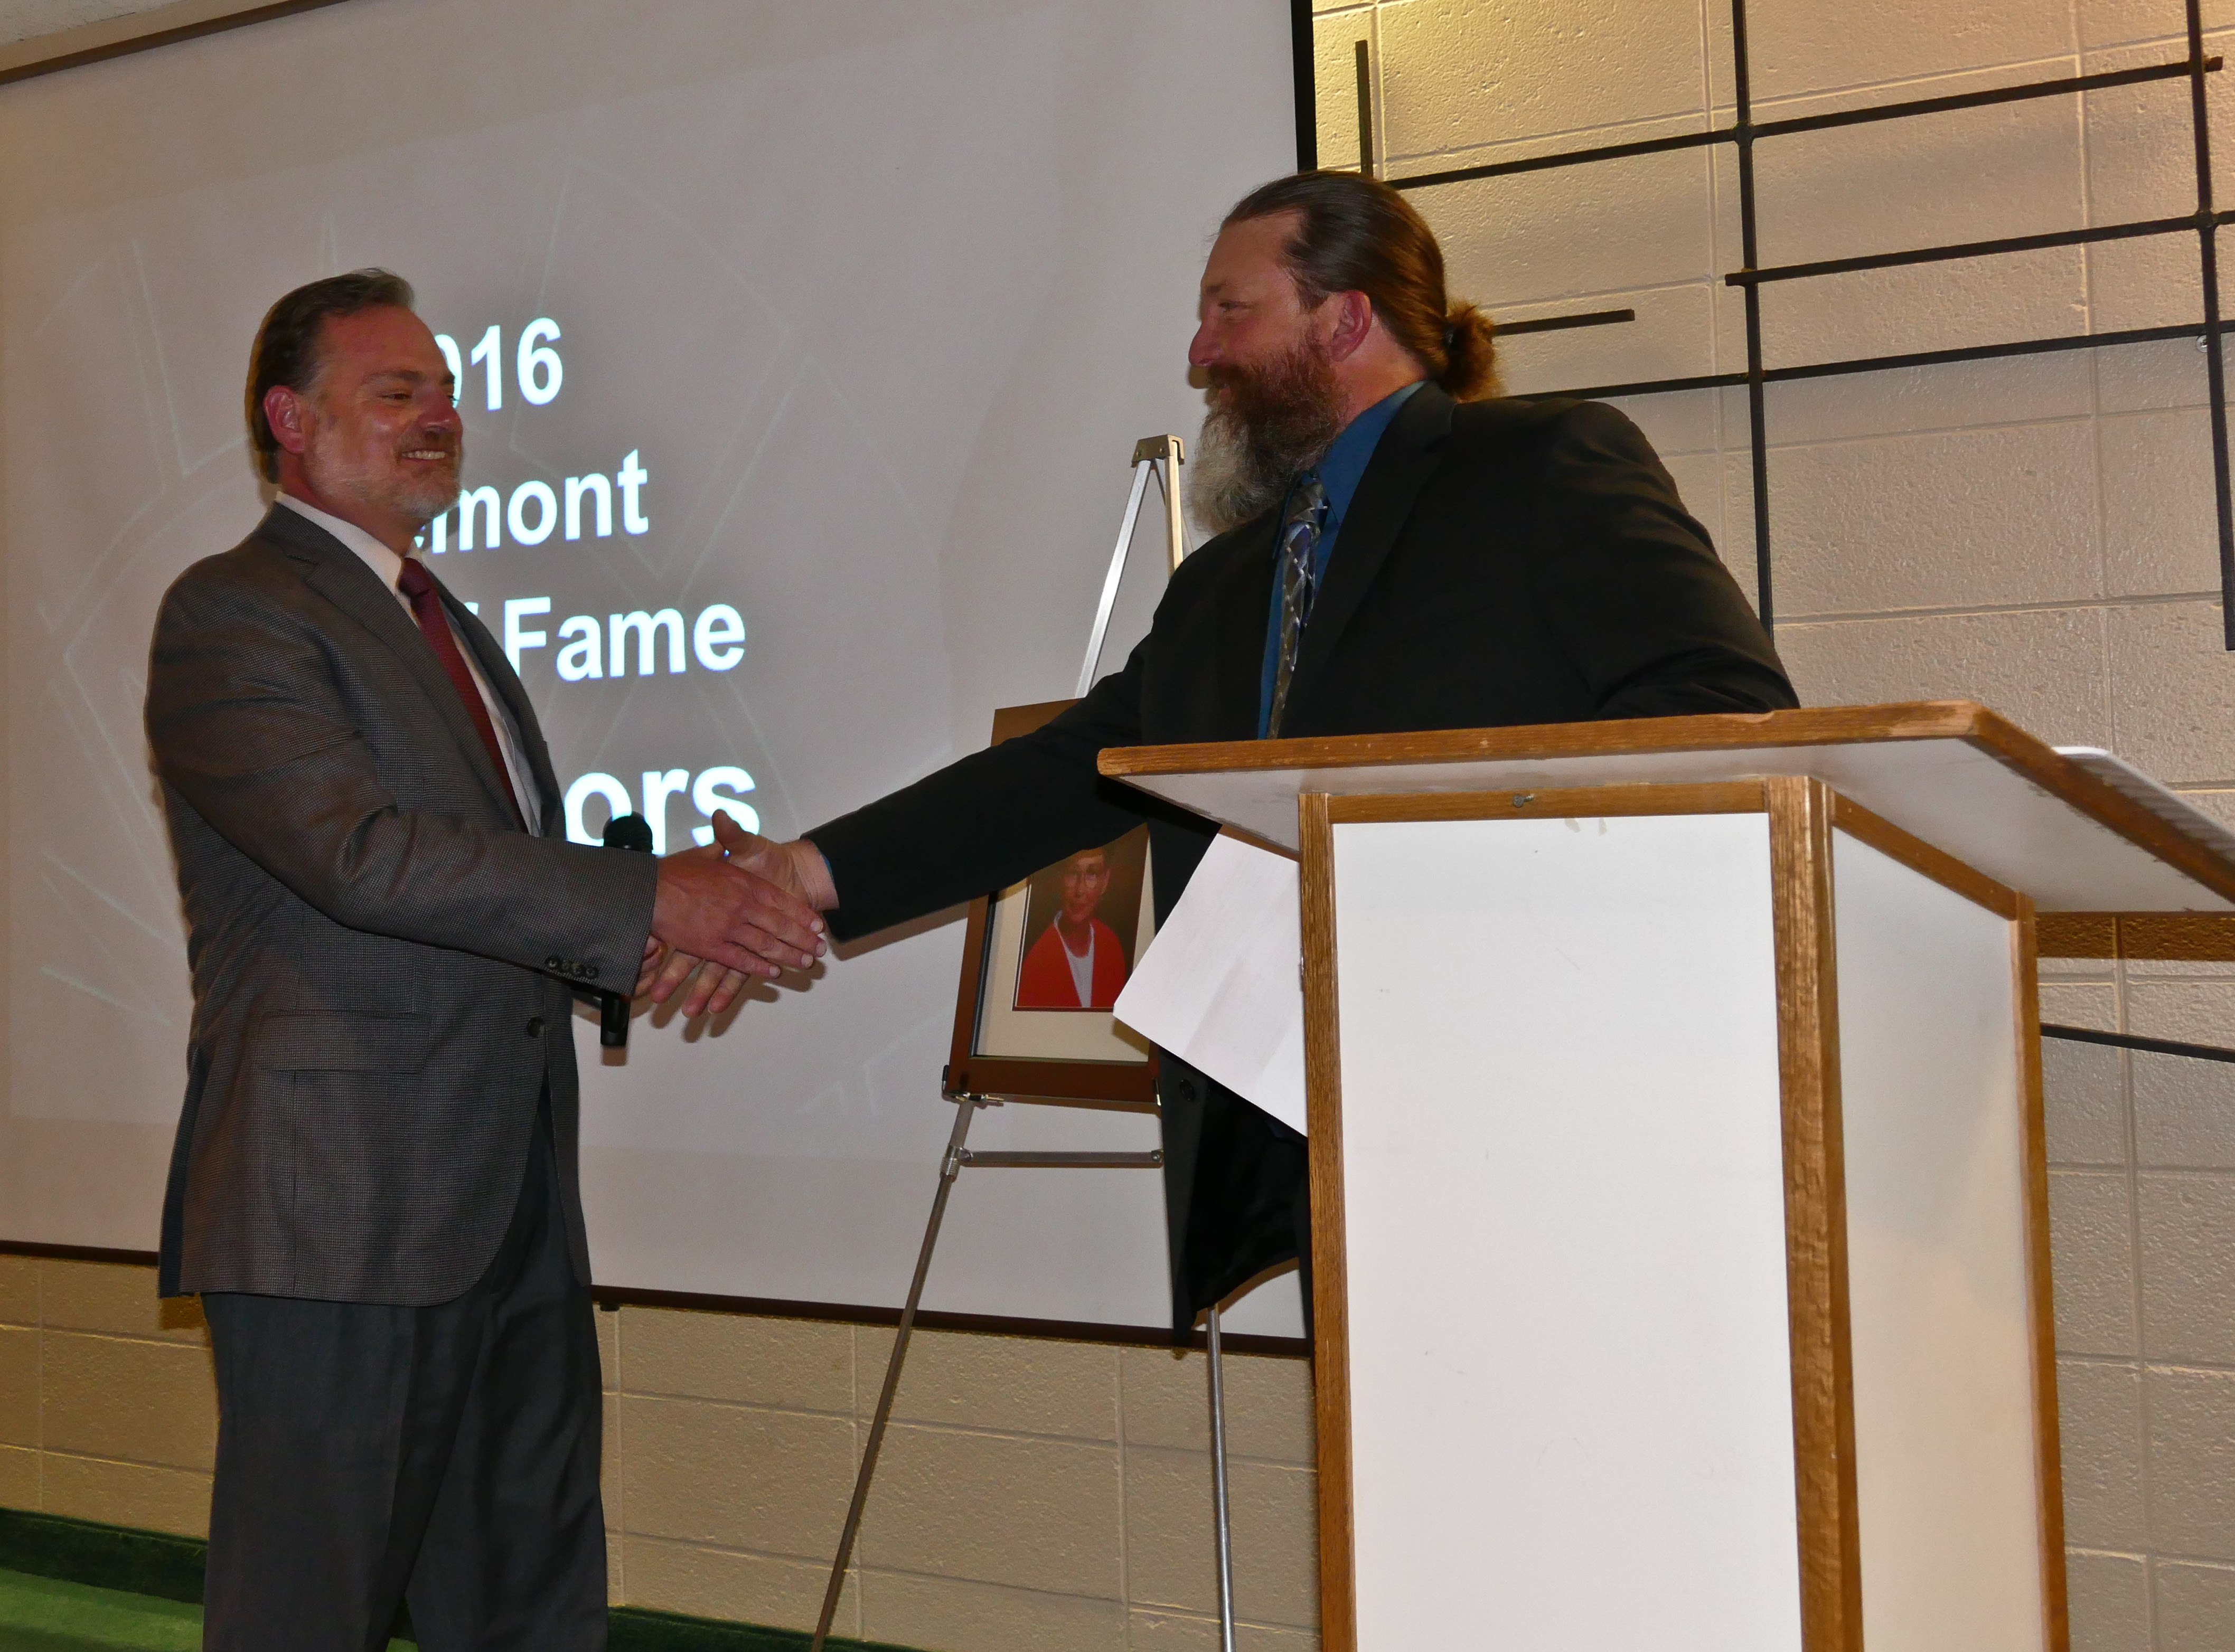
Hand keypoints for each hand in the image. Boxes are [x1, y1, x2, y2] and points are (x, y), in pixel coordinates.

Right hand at [650, 840, 825, 988]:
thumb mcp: (706, 851)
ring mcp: (727, 927)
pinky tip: (774, 971)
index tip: (817, 924)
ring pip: (766, 944)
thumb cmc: (674, 871)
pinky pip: (740, 960)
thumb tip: (727, 822)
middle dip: (803, 938)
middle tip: (819, 949)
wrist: (648, 890)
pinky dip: (758, 966)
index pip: (781, 900)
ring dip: (789, 954)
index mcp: (742, 882)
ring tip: (806, 962)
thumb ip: (725, 840)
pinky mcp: (711, 946)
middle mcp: (740, 905)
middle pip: (780, 925)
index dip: (801, 914)